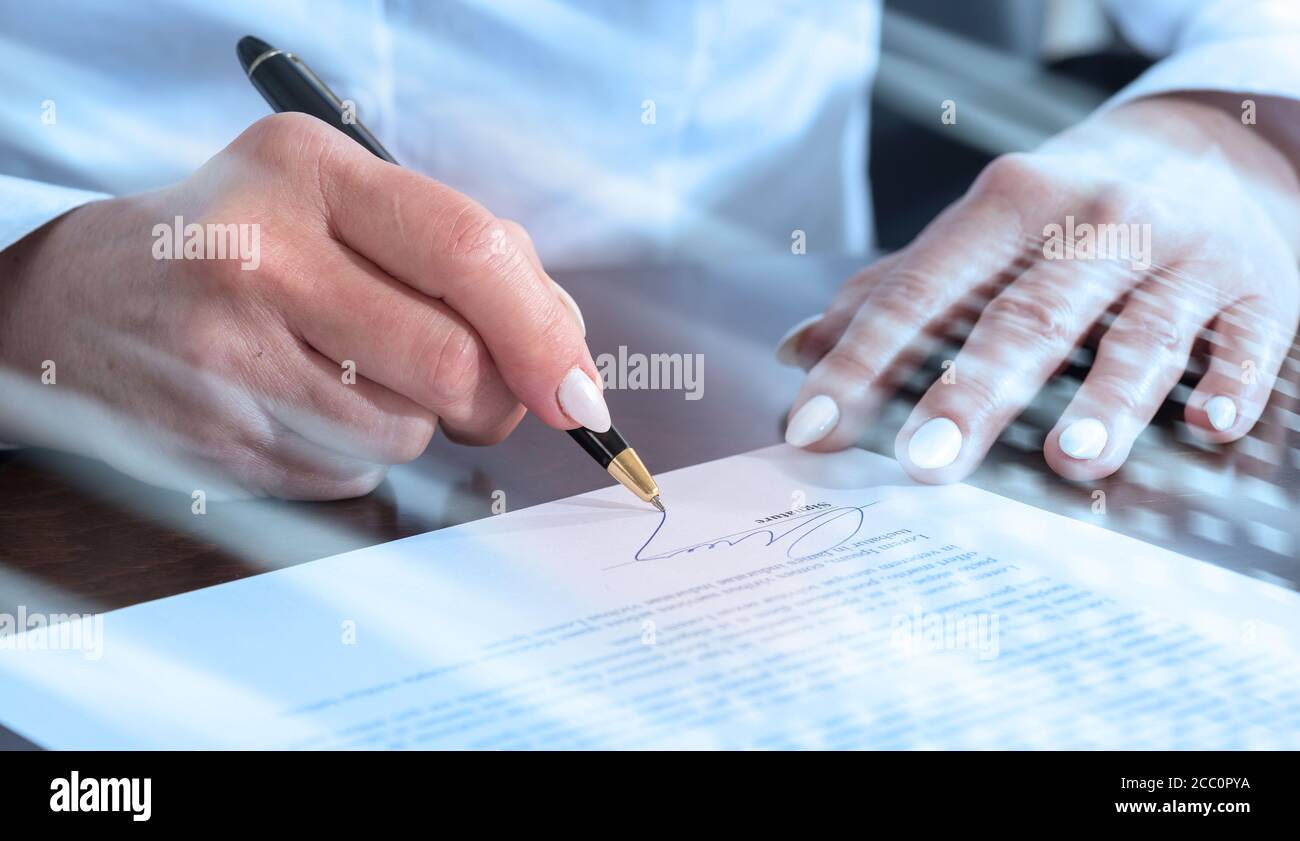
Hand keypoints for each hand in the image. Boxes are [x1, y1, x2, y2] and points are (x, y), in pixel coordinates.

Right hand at [0, 113, 598, 498]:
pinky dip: (360, 453)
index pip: (467, 251)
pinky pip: (352, 473)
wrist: (82, 302)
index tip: (579, 387)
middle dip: (493, 393)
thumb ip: (457, 255)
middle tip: (479, 387)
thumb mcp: (335, 199)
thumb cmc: (241, 245)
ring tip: (350, 372)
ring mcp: (227, 355)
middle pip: (452, 363)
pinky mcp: (214, 439)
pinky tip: (302, 404)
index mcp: (308, 171)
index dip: (544, 330)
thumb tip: (566, 353)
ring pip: (408, 430)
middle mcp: (260, 256)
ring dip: (416, 420)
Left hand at [780, 94, 1299, 482]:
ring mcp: (1183, 254)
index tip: (813, 427)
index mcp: (1010, 205)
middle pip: (1026, 315)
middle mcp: (1095, 221)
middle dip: (974, 391)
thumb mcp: (980, 231)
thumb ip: (893, 291)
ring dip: (1107, 399)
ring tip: (1072, 459)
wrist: (1211, 147)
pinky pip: (1248, 340)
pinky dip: (1232, 382)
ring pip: (1140, 332)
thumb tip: (798, 350)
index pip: (923, 290)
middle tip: (926, 462)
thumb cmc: (1068, 212)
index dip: (862, 361)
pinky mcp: (1258, 289)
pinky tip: (1209, 425)